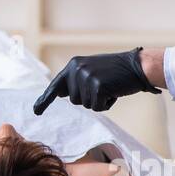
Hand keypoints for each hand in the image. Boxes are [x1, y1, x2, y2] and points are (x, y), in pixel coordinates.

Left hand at [33, 48, 161, 114]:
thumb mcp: (92, 70)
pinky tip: (115, 91)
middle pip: (74, 100)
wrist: (138, 66)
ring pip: (86, 105)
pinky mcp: (98, 86)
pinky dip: (107, 104)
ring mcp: (86, 77)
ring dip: (99, 101)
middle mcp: (76, 69)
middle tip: (104, 86)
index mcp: (73, 64)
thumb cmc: (116, 72)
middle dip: (89, 98)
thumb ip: (76, 80)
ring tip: (110, 87)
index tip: (36, 110)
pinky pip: (98, 107)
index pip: (56, 85)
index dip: (45, 100)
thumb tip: (61, 93)